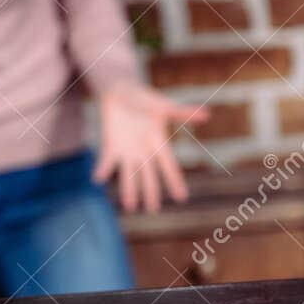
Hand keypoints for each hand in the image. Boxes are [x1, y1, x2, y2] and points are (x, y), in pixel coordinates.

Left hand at [93, 83, 207, 212]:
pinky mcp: (111, 145)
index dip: (174, 181)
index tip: (181, 198)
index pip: (168, 166)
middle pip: (148, 176)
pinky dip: (102, 169)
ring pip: (129, 174)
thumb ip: (181, 112)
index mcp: (158, 144)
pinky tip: (97, 179)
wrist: (121, 92)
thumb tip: (206, 114)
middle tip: (152, 211)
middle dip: (151, 193)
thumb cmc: (145, 99)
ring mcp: (126, 151)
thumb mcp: (163, 106)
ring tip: (130, 207)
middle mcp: (143, 152)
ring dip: (129, 190)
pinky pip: (106, 160)